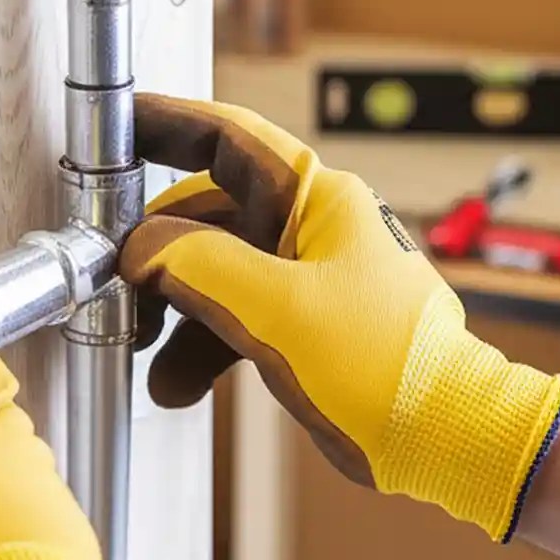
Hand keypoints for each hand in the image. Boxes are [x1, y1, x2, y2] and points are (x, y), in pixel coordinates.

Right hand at [121, 94, 559, 541]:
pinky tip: (175, 386)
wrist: (447, 436)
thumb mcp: (279, 309)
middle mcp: (311, 230)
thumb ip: (200, 266)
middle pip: (209, 217)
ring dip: (174, 314)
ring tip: (142, 353)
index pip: (229, 140)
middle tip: (112, 282)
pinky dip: (201, 348)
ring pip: (215, 275)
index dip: (168, 124)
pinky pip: (235, 319)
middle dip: (155, 252)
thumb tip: (139, 247)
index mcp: (317, 200)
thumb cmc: (389, 367)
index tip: (120, 122)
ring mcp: (308, 279)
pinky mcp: (305, 326)